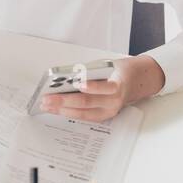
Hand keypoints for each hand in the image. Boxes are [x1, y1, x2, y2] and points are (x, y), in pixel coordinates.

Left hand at [39, 56, 164, 121]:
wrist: (135, 81)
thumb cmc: (117, 71)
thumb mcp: (105, 66)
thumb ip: (88, 72)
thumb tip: (65, 77)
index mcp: (117, 85)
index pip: (105, 88)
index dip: (91, 86)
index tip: (77, 83)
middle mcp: (114, 101)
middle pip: (87, 102)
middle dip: (65, 100)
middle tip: (48, 97)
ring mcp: (108, 111)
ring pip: (83, 113)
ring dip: (62, 109)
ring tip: (47, 104)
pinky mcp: (103, 116)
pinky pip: (84, 116)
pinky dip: (69, 113)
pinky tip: (56, 109)